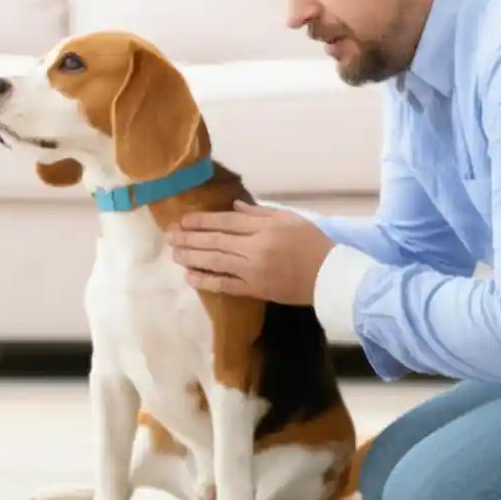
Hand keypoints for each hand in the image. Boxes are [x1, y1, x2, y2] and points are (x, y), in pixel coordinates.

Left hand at [167, 201, 335, 305]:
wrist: (331, 276)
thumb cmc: (313, 243)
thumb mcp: (290, 218)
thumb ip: (260, 213)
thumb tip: (234, 208)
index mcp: (265, 228)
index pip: (226, 222)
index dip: (202, 221)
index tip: (183, 220)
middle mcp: (255, 248)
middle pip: (215, 241)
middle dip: (190, 238)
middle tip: (169, 236)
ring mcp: (253, 271)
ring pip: (216, 262)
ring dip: (192, 257)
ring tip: (174, 253)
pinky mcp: (255, 290)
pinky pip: (226, 285)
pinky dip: (206, 281)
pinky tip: (190, 277)